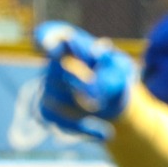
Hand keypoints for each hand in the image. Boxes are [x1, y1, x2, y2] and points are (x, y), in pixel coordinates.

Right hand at [33, 22, 135, 139]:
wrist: (115, 102)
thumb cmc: (117, 76)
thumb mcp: (122, 66)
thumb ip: (111, 59)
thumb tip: (100, 49)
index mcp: (71, 44)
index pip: (50, 33)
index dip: (46, 37)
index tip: (46, 44)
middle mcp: (54, 63)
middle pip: (59, 71)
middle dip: (80, 84)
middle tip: (98, 97)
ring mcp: (48, 87)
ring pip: (59, 99)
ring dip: (85, 107)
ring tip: (104, 107)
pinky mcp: (48, 110)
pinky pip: (59, 121)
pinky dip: (84, 128)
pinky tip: (104, 132)